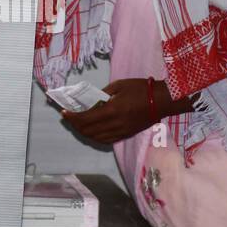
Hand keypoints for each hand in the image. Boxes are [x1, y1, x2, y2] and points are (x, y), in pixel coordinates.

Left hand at [61, 78, 192, 144]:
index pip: (85, 118)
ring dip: (84, 132)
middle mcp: (114, 124)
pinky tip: (92, 130)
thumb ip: (102, 94)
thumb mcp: (119, 85)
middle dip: (75, 125)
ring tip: (78, 124)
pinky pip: (106, 140)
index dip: (71, 117)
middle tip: (69, 118)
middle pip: (87, 131)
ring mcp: (120, 132)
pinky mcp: (126, 135)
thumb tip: (91, 101)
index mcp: (112, 110)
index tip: (64, 112)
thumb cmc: (141, 89)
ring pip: (95, 138)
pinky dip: (95, 137)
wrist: (162, 101)